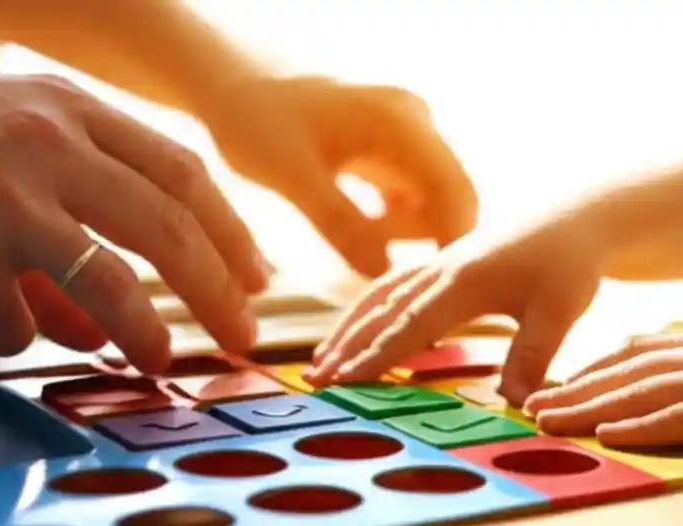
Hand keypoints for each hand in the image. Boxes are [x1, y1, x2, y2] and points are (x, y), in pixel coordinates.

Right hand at [0, 39, 268, 372]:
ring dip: (147, 334)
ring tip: (160, 364)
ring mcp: (3, 200)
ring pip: (113, 284)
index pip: (180, 173)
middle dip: (219, 293)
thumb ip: (70, 216)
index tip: (256, 279)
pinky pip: (17, 324)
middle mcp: (46, 146)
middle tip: (243, 337)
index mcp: (65, 111)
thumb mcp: (1, 147)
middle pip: (169, 228)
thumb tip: (108, 324)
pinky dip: (17, 335)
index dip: (230, 233)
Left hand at [199, 76, 476, 276]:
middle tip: (388, 279)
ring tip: (356, 248)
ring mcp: (404, 138)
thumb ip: (338, 222)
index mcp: (401, 122)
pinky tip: (357, 237)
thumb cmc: (253, 118)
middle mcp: (415, 125)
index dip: (452, 241)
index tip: (431, 287)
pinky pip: (408, 198)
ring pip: (430, 202)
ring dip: (405, 235)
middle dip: (430, 242)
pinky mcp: (387, 153)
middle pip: (451, 199)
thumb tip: (381, 273)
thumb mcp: (291, 175)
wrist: (228, 82)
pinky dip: (392, 225)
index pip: (454, 190)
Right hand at [307, 215, 606, 402]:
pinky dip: (370, 309)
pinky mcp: (445, 262)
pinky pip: (395, 286)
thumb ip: (533, 356)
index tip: (343, 381)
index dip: (374, 356)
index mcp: (465, 281)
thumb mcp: (561, 310)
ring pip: (381, 296)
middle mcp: (443, 269)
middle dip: (346, 347)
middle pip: (382, 311)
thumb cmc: (572, 262)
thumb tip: (516, 406)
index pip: (409, 326)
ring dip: (348, 327)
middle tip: (313, 380)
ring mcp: (441, 263)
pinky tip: (360, 330)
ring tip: (321, 359)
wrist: (578, 216)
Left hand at [524, 328, 682, 452]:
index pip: (631, 353)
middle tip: (528, 409)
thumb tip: (679, 353)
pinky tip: (607, 437)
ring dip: (587, 411)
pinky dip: (638, 428)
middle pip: (620, 374)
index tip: (556, 384)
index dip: (589, 370)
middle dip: (570, 391)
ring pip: (635, 395)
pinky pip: (676, 420)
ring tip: (547, 425)